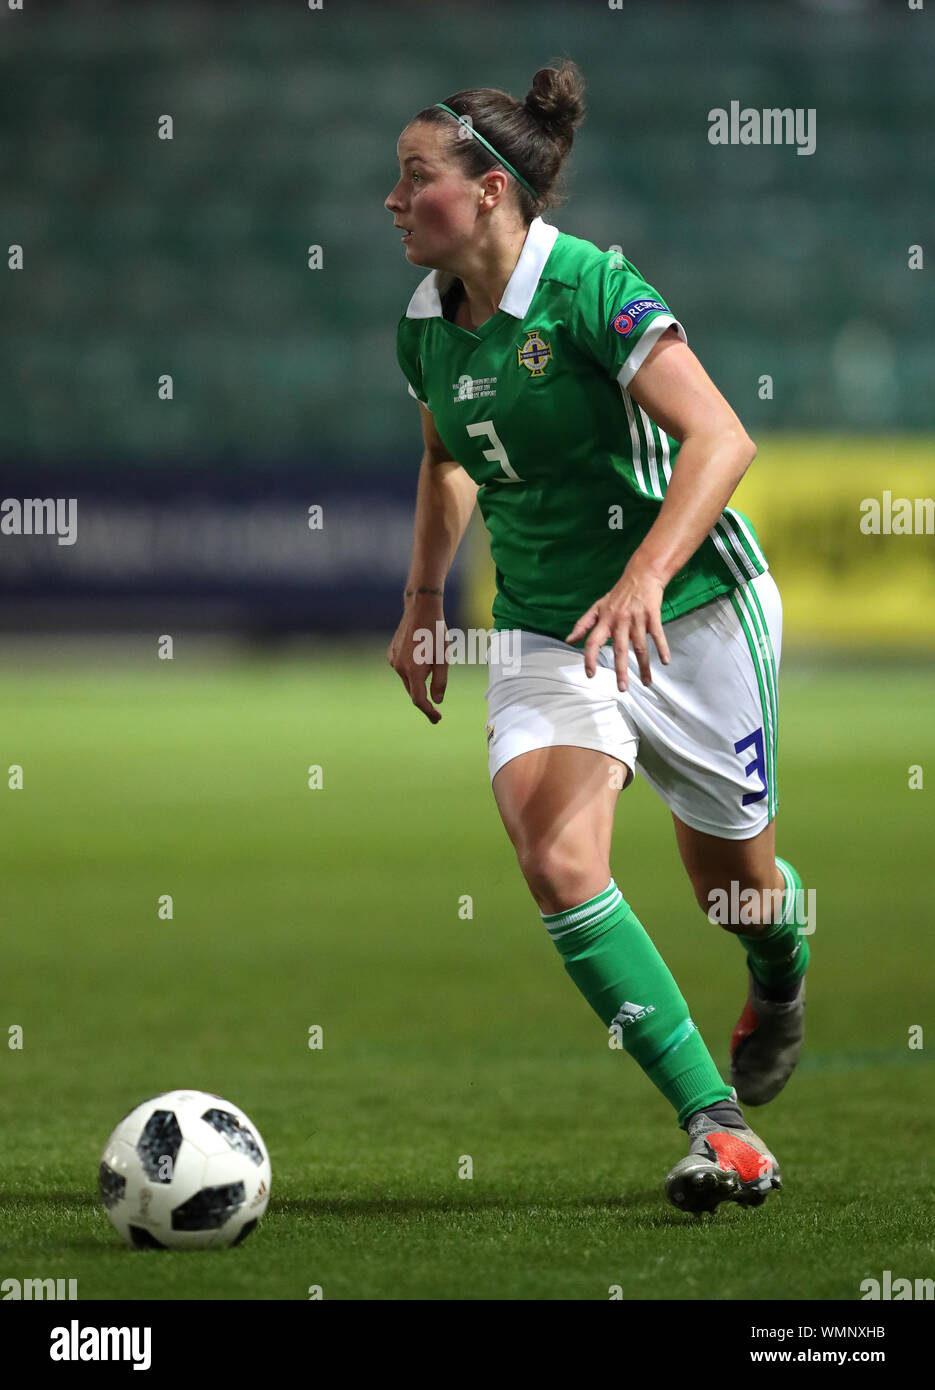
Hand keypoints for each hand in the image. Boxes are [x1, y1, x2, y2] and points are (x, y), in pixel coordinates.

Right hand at [386, 595, 447, 722]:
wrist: (420, 609)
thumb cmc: (436, 633)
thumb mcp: (444, 659)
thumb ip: (440, 682)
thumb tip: (436, 701)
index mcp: (414, 670)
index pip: (419, 699)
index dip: (428, 711)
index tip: (437, 719)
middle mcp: (400, 667)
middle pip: (413, 690)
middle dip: (425, 696)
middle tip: (437, 707)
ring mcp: (393, 660)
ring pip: (408, 679)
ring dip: (419, 679)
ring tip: (431, 660)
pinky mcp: (391, 654)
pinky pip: (402, 668)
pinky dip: (412, 669)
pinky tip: (420, 655)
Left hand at [565, 558, 670, 690]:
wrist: (641, 575)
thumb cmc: (618, 594)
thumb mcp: (597, 607)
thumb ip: (583, 625)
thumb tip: (569, 640)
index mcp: (604, 620)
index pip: (593, 641)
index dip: (589, 658)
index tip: (590, 674)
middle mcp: (619, 620)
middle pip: (619, 649)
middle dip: (621, 670)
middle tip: (622, 688)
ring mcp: (637, 618)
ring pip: (640, 646)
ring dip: (644, 666)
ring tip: (646, 683)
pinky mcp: (652, 615)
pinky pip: (657, 635)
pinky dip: (662, 648)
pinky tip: (665, 661)